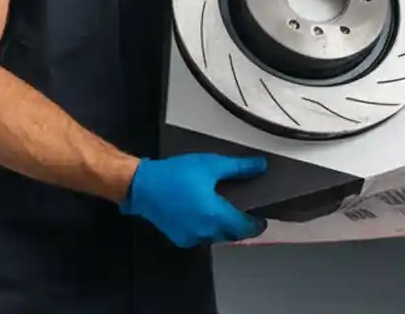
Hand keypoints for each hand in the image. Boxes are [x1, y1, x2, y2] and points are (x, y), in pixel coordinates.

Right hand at [119, 153, 268, 246]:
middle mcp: (205, 232)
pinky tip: (204, 213)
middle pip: (232, 234)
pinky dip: (207, 228)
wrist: (142, 186)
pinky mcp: (179, 238)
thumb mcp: (211, 165)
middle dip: (240, 226)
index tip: (262, 218)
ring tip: (225, 210)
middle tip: (245, 212)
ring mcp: (191, 238)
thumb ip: (239, 168)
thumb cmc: (175, 175)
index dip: (256, 224)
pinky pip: (201, 237)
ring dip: (223, 227)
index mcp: (216, 217)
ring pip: (216, 237)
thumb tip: (260, 166)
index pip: (246, 228)